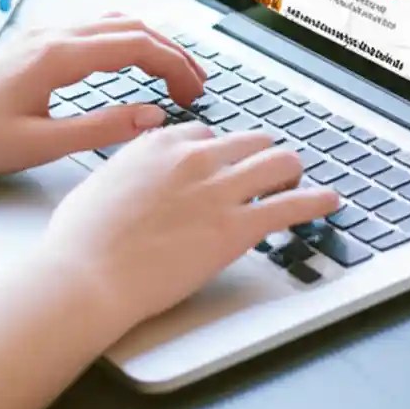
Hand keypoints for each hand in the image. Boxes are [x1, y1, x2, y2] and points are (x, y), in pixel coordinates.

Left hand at [0, 14, 206, 177]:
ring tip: (173, 74)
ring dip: (150, 43)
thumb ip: (102, 128)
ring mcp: (42, 37)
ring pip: (113, 23)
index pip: (137, 45)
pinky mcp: (34, 46)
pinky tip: (131, 65)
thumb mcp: (40, 144)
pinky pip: (93, 30)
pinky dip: (125, 42)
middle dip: (172, 52)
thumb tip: (153, 117)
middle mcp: (53, 36)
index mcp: (58, 56)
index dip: (175, 65)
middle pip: (131, 27)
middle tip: (197, 84)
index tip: (195, 92)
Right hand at [41, 123, 339, 335]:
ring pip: (279, 162)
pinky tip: (329, 202)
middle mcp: (195, 157)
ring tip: (297, 183)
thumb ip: (129, 170)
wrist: (86, 275)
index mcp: (161, 143)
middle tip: (267, 174)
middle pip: (250, 141)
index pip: (207, 134)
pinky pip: (292, 205)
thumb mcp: (99, 183)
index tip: (224, 166)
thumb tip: (136, 175)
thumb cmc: (80, 240)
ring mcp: (220, 189)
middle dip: (260, 157)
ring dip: (291, 172)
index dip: (220, 153)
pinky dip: (315, 201)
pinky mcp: (238, 226)